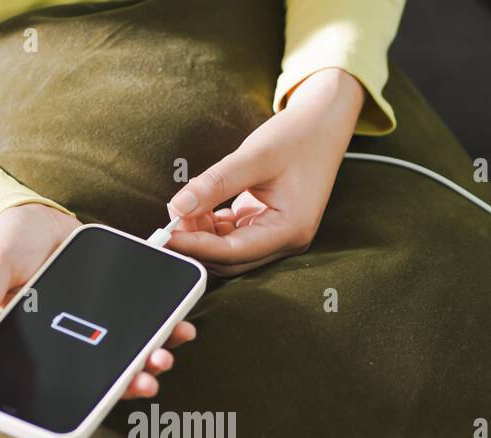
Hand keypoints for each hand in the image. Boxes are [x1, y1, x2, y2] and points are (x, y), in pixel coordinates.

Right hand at [0, 203, 195, 398]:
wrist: (34, 217)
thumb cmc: (7, 251)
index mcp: (47, 344)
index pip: (74, 380)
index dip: (96, 396)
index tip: (111, 399)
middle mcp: (79, 339)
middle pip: (111, 372)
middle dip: (133, 380)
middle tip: (148, 381)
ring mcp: (103, 320)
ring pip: (135, 349)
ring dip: (155, 356)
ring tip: (166, 355)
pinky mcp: (123, 298)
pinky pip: (149, 316)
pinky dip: (167, 323)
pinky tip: (180, 325)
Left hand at [165, 68, 364, 276]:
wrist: (323, 124)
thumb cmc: (298, 136)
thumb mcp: (255, 156)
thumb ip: (215, 183)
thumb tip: (178, 206)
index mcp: (290, 229)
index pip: (233, 252)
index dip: (197, 247)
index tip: (167, 235)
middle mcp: (286, 240)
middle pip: (230, 260)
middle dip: (197, 243)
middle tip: (170, 221)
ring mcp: (277, 235)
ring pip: (229, 251)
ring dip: (202, 235)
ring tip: (184, 208)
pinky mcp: (267, 226)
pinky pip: (233, 238)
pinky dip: (212, 227)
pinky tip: (200, 206)